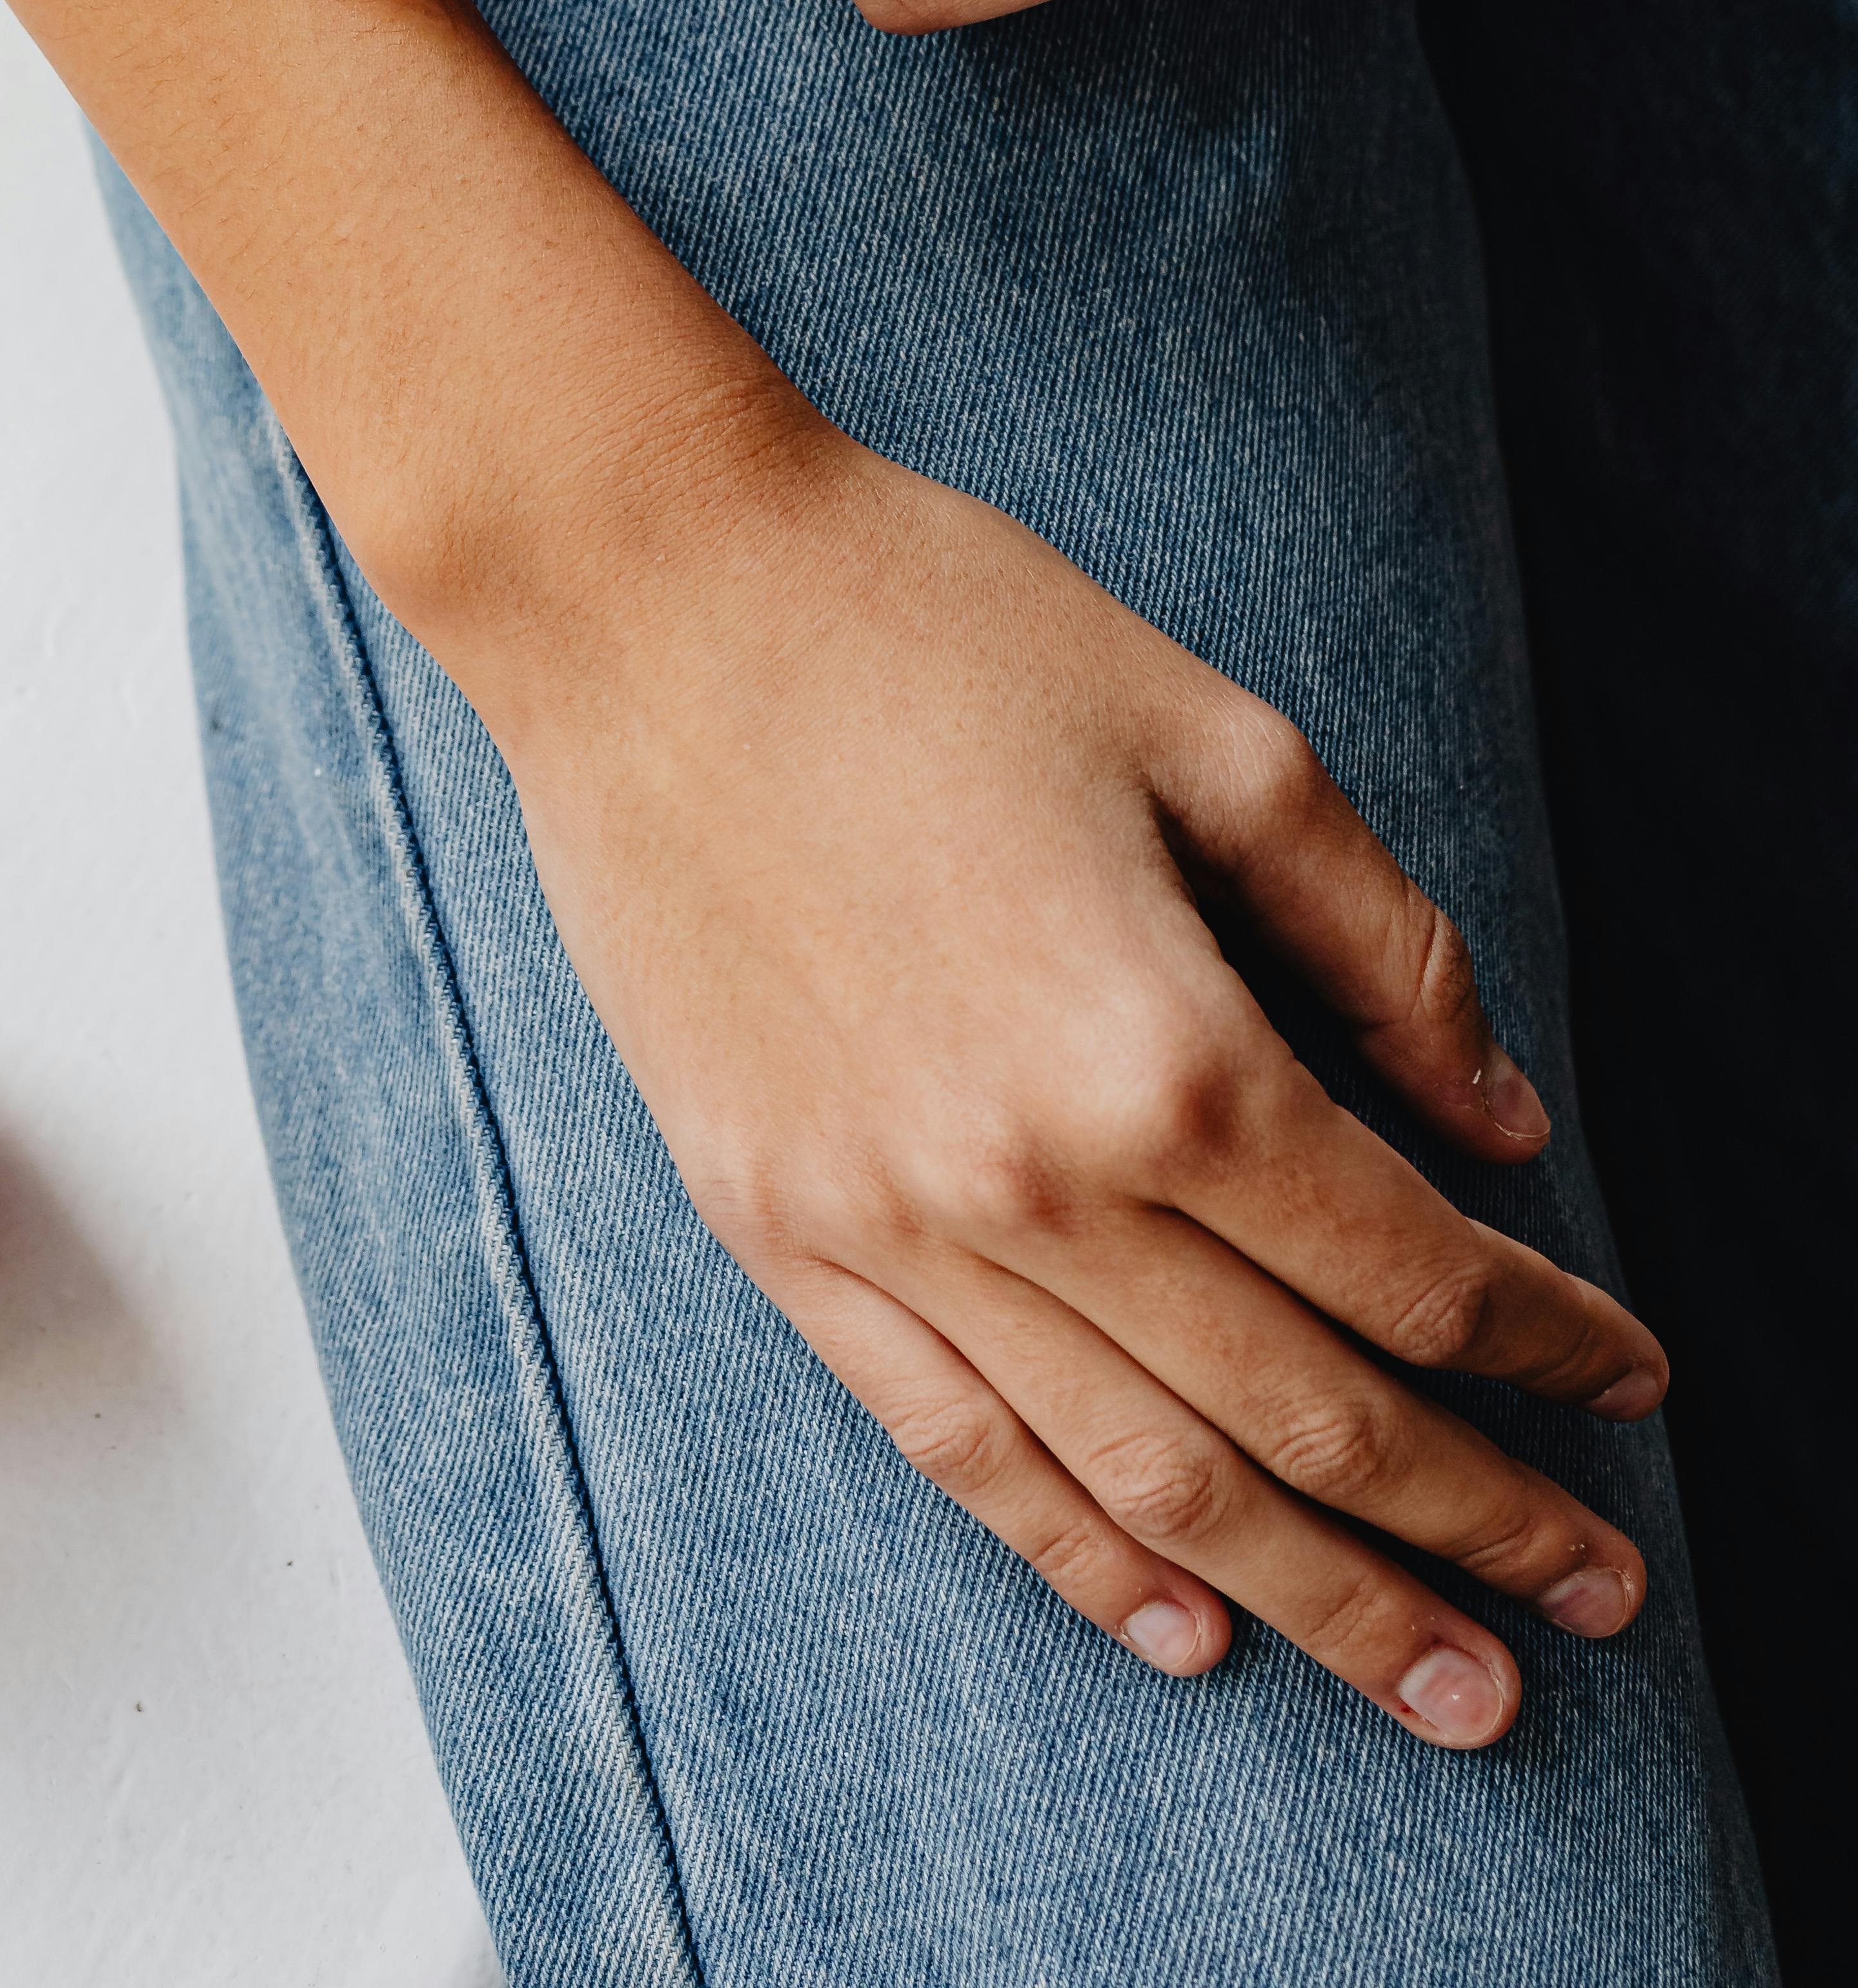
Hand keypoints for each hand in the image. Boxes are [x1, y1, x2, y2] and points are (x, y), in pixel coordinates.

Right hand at [464, 402, 1663, 1740]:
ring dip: (1319, 1596)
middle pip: (1307, 1413)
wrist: (650, 596)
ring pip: (1148, 1479)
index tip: (1630, 1381)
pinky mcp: (776, 1223)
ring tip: (1442, 1683)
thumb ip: (1380, 941)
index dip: (1547, 1337)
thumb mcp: (1215, 736)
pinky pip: (954, 1443)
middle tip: (1595, 1606)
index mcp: (1167, 1045)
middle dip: (1478, 1522)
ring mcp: (889, 1221)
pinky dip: (1079, 1556)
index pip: (1410, 1264)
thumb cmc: (937, 626)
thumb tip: (1499, 1117)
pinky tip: (1184, 1628)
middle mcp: (1035, 1178)